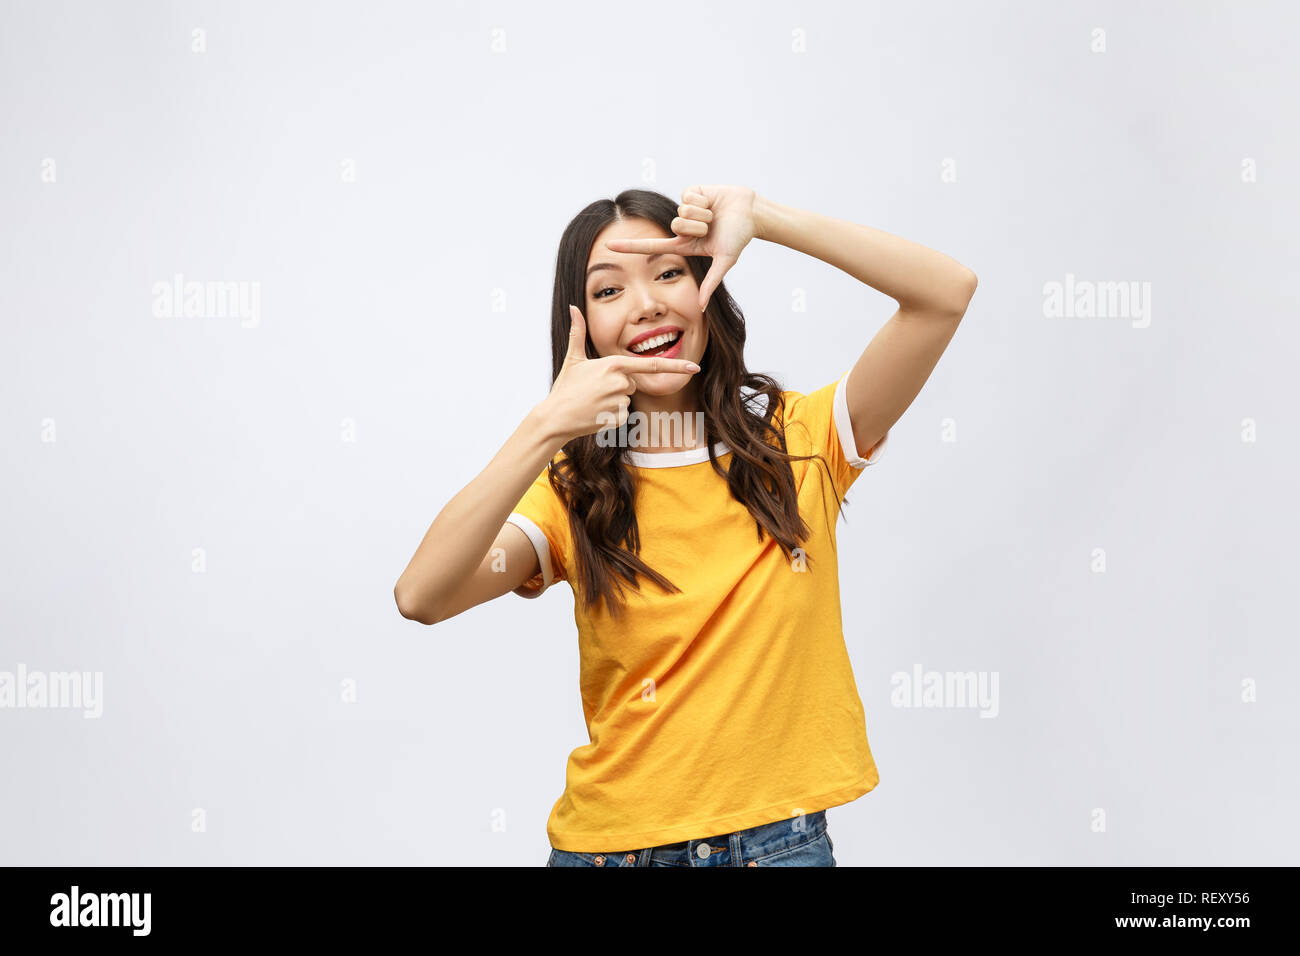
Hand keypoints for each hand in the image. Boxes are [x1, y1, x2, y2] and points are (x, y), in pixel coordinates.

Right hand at [541, 305, 700, 442]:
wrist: (555, 417)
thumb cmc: (565, 387)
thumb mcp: (573, 358)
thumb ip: (577, 331)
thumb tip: (573, 307)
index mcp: (614, 364)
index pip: (651, 365)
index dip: (676, 365)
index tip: (694, 366)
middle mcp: (620, 382)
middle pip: (632, 382)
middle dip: (618, 384)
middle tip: (595, 389)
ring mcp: (620, 401)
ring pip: (627, 398)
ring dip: (613, 400)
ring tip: (593, 401)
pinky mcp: (617, 418)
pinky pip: (622, 414)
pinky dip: (611, 414)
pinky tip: (595, 413)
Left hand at [603, 184, 757, 313]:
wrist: (750, 212)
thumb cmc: (738, 237)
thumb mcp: (725, 261)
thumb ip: (711, 284)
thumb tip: (700, 307)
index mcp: (684, 245)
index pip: (651, 247)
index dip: (630, 246)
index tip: (608, 246)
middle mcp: (681, 228)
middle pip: (675, 225)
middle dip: (697, 225)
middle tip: (712, 226)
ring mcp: (684, 210)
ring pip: (681, 210)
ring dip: (702, 212)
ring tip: (714, 214)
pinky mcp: (691, 192)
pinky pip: (687, 195)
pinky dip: (703, 199)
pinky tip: (712, 201)